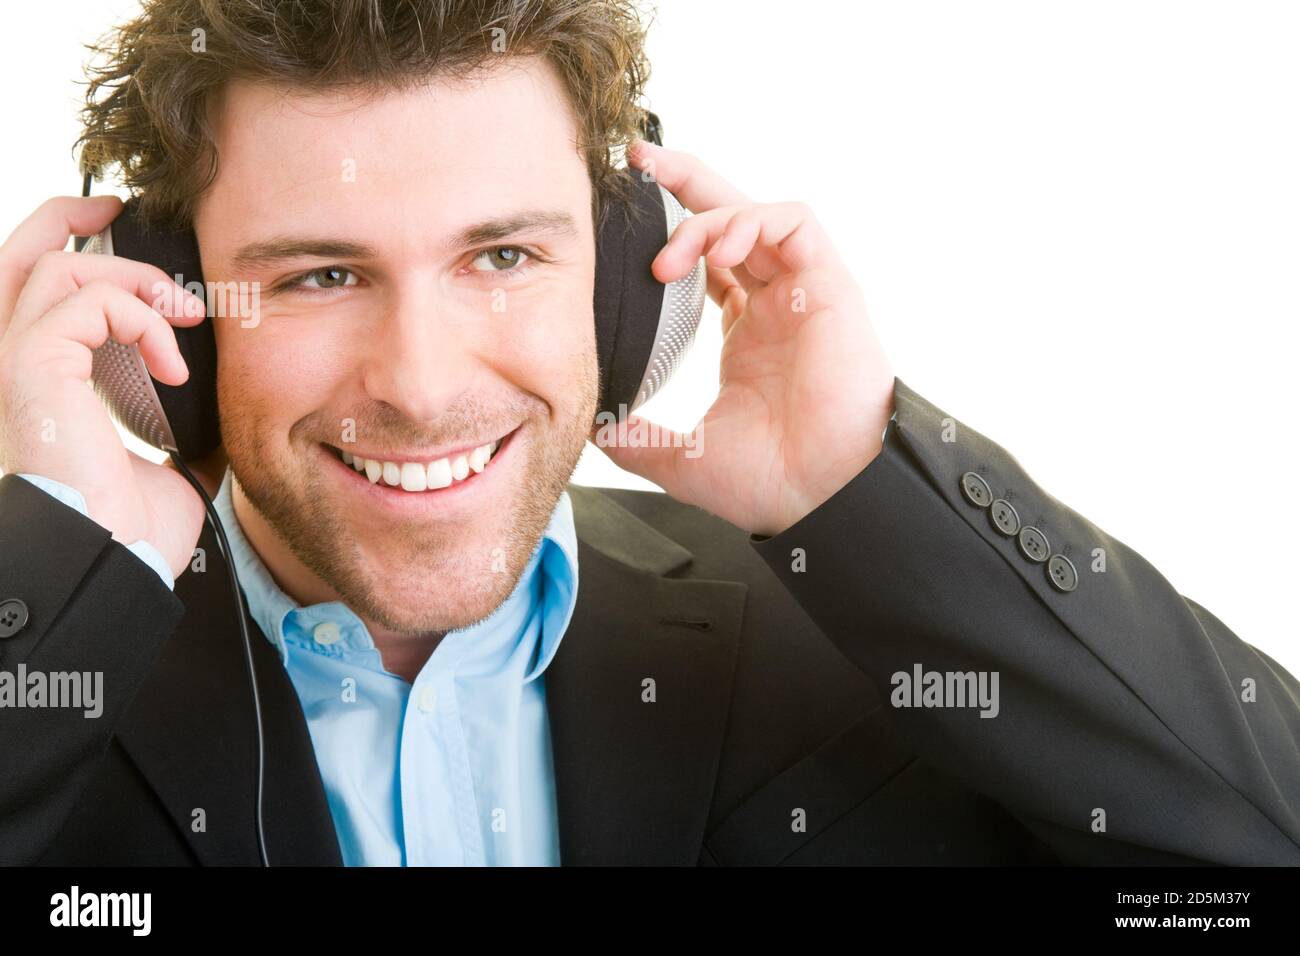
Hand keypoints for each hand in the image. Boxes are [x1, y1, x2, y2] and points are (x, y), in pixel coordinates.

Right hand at [0, 196, 208, 576]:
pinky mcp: (30, 367)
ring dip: (134, 279)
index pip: (36, 295)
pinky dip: (140, 317)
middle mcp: (13, 365)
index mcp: (39, 383)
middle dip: (70, 217)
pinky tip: (172, 363)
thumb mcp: (170, 462)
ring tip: (183, 318)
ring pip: (57, 266)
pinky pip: (86, 303)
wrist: (112, 562)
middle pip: (19, 256)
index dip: (74, 252)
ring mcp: (14, 363)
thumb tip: (223, 403)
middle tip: (123, 210)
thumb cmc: (129, 528)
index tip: (123, 237)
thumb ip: (184, 422)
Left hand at [593, 143, 895, 536]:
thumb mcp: (680, 456)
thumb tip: (590, 429)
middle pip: (733, 219)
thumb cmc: (771, 481)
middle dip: (686, 182)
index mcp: (748, 333)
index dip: (672, 232)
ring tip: (669, 259)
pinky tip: (717, 249)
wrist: (824, 497)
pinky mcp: (830, 286)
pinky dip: (751, 221)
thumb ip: (635, 437)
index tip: (626, 216)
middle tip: (638, 161)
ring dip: (708, 218)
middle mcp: (777, 304)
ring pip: (758, 214)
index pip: (710, 260)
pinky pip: (794, 223)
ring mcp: (805, 292)